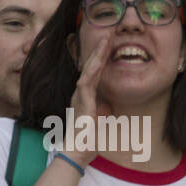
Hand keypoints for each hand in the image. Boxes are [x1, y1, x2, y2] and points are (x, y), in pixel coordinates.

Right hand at [66, 29, 113, 165]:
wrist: (76, 152)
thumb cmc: (86, 142)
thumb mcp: (99, 124)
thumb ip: (103, 114)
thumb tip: (108, 109)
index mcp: (85, 97)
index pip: (94, 73)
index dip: (101, 59)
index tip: (108, 46)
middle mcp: (80, 93)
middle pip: (91, 66)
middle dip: (100, 50)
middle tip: (109, 34)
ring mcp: (80, 96)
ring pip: (89, 69)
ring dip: (98, 54)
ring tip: (106, 39)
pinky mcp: (82, 101)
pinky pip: (87, 81)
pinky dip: (93, 69)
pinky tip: (99, 59)